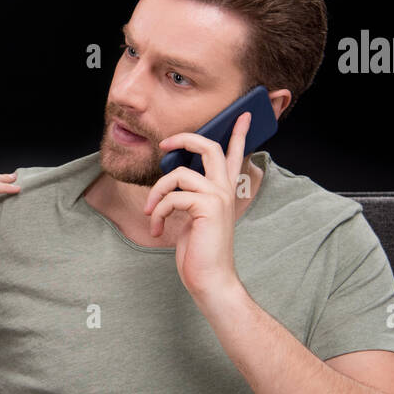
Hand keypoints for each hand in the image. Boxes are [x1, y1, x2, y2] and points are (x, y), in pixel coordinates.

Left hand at [143, 110, 249, 301]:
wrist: (210, 279)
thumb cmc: (199, 252)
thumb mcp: (193, 218)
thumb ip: (189, 196)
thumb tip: (173, 178)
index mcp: (224, 191)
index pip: (234, 155)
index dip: (238, 133)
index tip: (244, 114)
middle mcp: (225, 189)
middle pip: (208, 147)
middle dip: (185, 139)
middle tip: (165, 143)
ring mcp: (218, 196)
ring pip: (179, 174)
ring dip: (156, 193)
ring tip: (149, 212)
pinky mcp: (207, 207)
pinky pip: (172, 197)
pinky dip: (157, 212)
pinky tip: (157, 228)